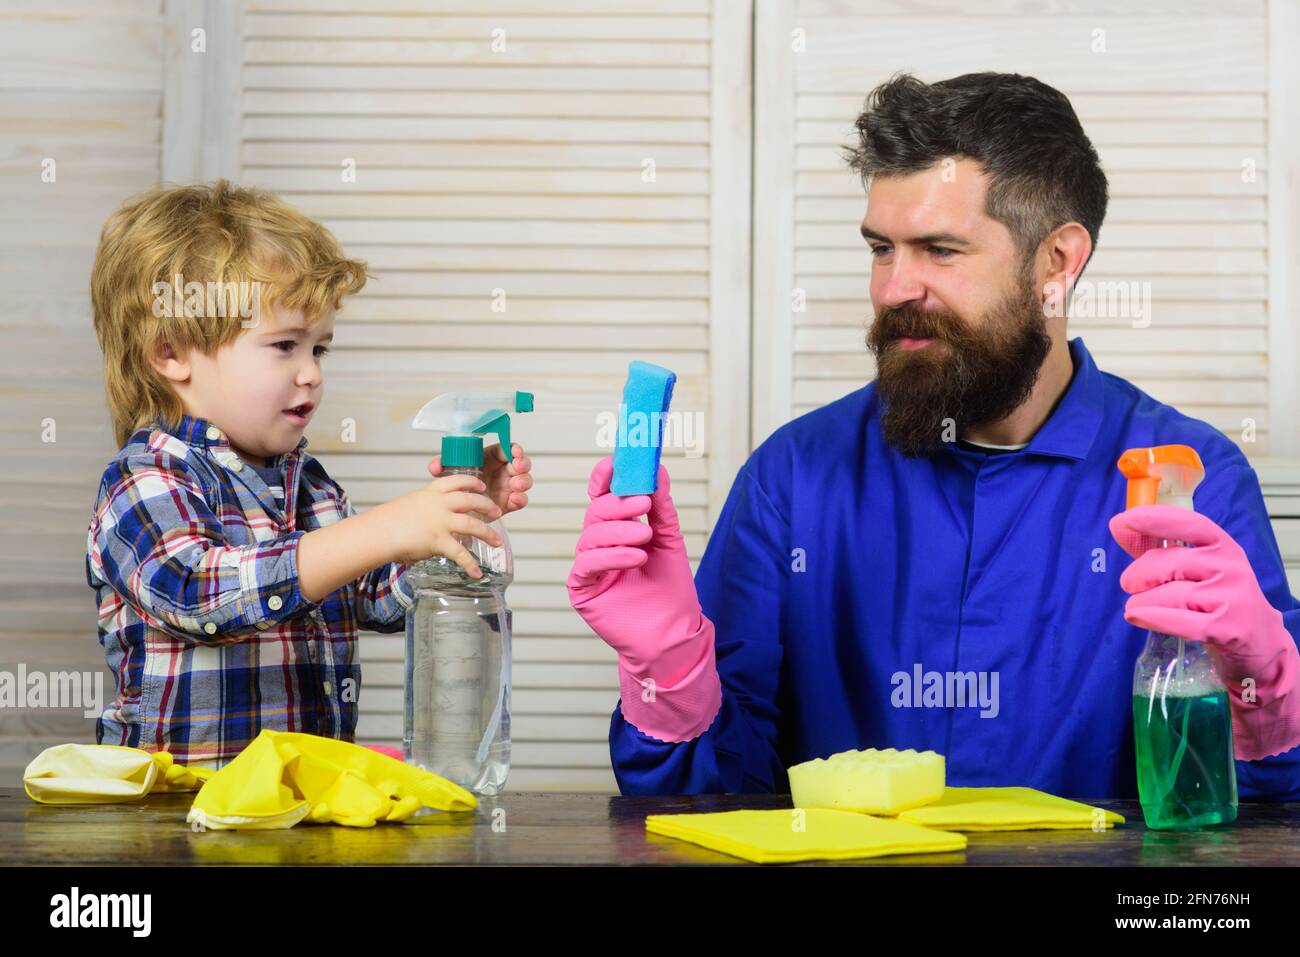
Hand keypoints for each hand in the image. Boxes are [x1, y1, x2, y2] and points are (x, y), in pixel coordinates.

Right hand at [384, 474, 501, 576]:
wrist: (378, 532)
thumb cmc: (389, 521)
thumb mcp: (411, 506)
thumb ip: (427, 511)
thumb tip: (433, 523)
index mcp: (431, 493)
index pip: (456, 481)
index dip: (472, 482)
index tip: (482, 486)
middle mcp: (439, 504)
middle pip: (470, 500)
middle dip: (487, 506)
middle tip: (497, 512)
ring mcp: (440, 522)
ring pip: (472, 524)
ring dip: (487, 533)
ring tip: (498, 541)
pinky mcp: (438, 541)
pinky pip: (460, 554)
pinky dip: (470, 565)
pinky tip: (476, 573)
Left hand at [427, 441, 531, 514]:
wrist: (458, 512)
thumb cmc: (456, 487)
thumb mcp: (448, 474)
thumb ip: (442, 467)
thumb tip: (434, 466)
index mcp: (490, 459)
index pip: (506, 449)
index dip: (513, 448)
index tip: (514, 451)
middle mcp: (501, 471)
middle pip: (520, 462)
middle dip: (523, 463)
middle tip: (518, 466)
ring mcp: (507, 487)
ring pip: (524, 480)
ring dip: (524, 480)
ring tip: (516, 484)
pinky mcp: (509, 503)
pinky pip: (521, 500)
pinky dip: (521, 498)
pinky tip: (515, 498)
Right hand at [567, 457, 720, 741]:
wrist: (673, 633)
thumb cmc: (670, 590)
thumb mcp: (669, 540)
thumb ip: (661, 507)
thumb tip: (657, 471)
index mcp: (616, 530)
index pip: (601, 496)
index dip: (604, 477)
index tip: (617, 463)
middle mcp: (599, 545)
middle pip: (595, 512)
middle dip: (619, 504)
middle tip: (643, 503)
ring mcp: (588, 567)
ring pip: (590, 535)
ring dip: (620, 531)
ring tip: (646, 538)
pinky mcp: (583, 589)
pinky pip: (587, 564)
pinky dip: (612, 556)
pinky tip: (636, 558)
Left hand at [1110, 504, 1299, 759]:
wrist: (1260, 648)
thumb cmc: (1218, 603)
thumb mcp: (1193, 571)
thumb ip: (1156, 548)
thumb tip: (1119, 526)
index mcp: (1223, 548)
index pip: (1190, 525)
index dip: (1155, 520)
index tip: (1124, 520)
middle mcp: (1231, 568)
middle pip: (1169, 562)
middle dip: (1140, 573)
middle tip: (1129, 584)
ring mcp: (1232, 598)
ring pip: (1169, 593)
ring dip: (1142, 601)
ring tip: (1135, 607)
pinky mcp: (1228, 628)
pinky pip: (1178, 620)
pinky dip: (1151, 618)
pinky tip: (1137, 617)